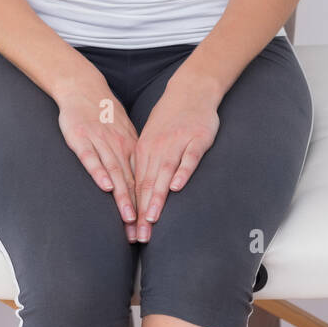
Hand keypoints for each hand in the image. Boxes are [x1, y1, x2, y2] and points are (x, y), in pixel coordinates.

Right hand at [56, 73, 139, 236]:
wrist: (83, 87)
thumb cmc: (104, 114)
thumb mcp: (124, 134)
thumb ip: (131, 157)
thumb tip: (142, 183)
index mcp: (130, 148)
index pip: (142, 182)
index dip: (147, 206)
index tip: (151, 229)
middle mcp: (119, 147)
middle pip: (131, 183)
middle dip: (137, 211)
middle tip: (142, 235)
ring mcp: (100, 142)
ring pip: (115, 174)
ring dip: (123, 197)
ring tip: (129, 219)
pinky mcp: (81, 138)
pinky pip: (91, 158)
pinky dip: (98, 172)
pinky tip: (105, 187)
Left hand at [132, 74, 220, 241]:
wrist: (191, 90)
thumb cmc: (171, 119)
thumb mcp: (152, 139)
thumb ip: (146, 164)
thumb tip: (137, 192)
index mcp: (145, 151)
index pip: (136, 186)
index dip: (134, 211)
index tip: (131, 234)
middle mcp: (157, 148)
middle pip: (147, 184)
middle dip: (142, 212)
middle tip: (139, 236)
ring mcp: (177, 143)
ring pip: (164, 173)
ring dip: (157, 197)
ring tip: (152, 218)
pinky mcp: (197, 138)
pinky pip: (188, 157)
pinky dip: (182, 171)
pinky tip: (177, 187)